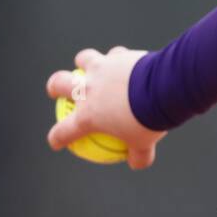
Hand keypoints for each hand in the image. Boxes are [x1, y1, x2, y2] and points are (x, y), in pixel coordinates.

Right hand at [45, 46, 166, 169]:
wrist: (162, 90)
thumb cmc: (149, 121)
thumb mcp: (145, 144)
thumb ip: (138, 155)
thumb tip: (137, 162)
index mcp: (87, 117)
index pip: (63, 131)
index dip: (57, 138)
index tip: (57, 141)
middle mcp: (87, 90)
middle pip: (58, 83)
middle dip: (55, 86)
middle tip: (57, 89)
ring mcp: (101, 69)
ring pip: (84, 59)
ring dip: (84, 62)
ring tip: (89, 64)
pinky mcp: (117, 56)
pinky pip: (115, 54)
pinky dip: (118, 57)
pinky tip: (125, 59)